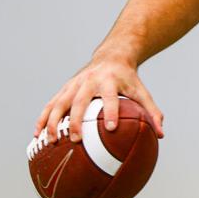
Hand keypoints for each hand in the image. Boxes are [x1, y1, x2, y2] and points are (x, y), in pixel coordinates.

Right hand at [34, 56, 163, 143]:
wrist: (112, 56)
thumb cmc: (128, 79)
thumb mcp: (141, 91)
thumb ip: (151, 112)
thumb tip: (161, 134)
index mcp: (110, 81)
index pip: (111, 97)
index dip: (111, 111)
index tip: (110, 128)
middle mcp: (90, 81)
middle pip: (81, 101)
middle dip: (76, 120)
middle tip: (76, 140)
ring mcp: (75, 84)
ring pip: (60, 102)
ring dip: (53, 121)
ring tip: (52, 141)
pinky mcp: (65, 88)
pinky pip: (51, 104)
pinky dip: (43, 118)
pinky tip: (37, 134)